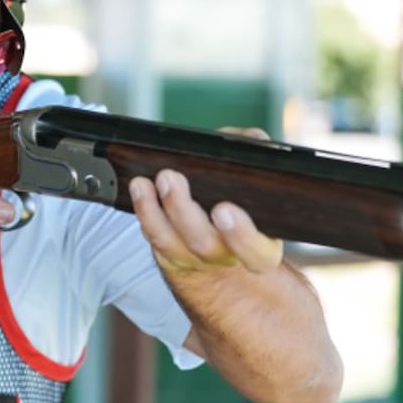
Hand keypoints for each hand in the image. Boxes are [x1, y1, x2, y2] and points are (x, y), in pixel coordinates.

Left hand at [128, 127, 282, 275]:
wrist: (226, 234)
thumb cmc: (245, 201)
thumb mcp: (261, 179)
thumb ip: (256, 157)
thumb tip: (252, 140)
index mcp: (261, 248)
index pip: (256, 251)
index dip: (240, 235)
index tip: (222, 209)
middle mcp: (227, 259)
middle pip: (205, 245)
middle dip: (183, 212)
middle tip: (170, 178)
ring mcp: (195, 261)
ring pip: (170, 244)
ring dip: (153, 211)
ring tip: (143, 183)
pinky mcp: (170, 257)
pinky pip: (154, 239)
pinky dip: (145, 213)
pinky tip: (140, 190)